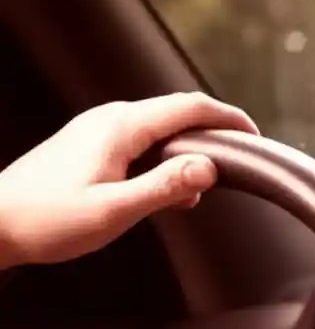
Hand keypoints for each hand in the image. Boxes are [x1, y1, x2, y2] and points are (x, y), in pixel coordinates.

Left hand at [0, 92, 257, 268]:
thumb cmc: (45, 220)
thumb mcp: (114, 211)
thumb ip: (165, 187)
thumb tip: (210, 168)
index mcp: (121, 127)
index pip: (191, 107)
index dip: (231, 118)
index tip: (256, 138)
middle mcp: (111, 118)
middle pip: (179, 112)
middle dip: (214, 134)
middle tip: (239, 163)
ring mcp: (98, 129)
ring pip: (162, 127)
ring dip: (189, 151)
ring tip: (200, 188)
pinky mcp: (91, 144)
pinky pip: (143, 139)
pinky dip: (166, 158)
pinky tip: (165, 190)